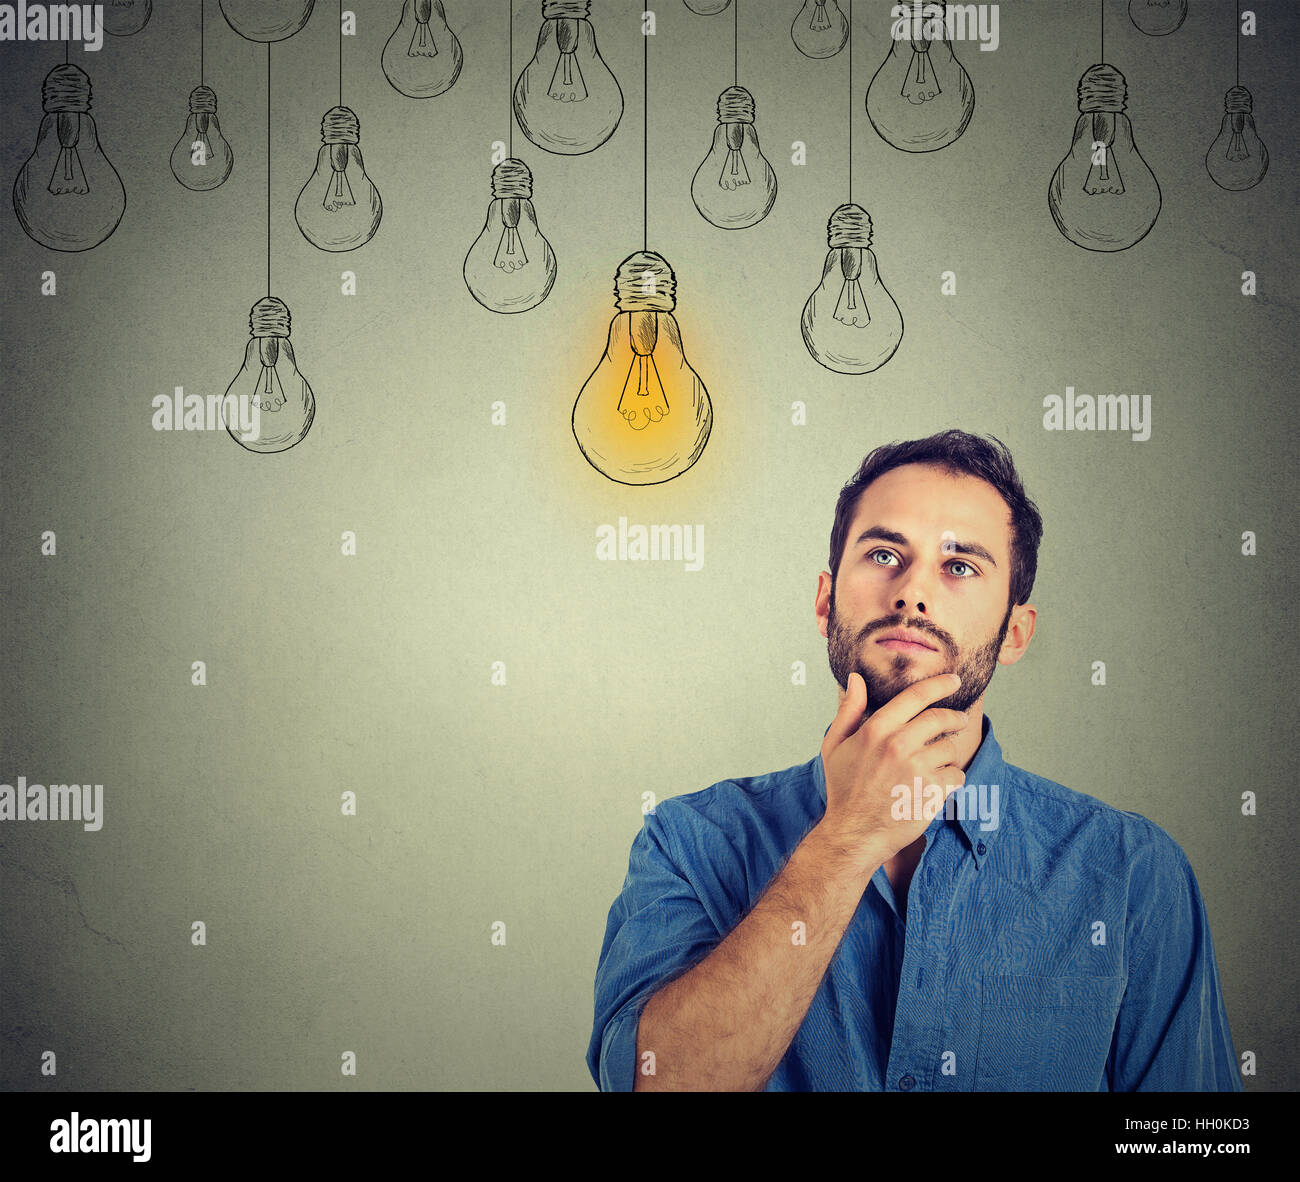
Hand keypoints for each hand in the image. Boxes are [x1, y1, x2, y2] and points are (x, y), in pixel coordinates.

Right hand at [817, 671, 970, 869]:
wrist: (854, 834)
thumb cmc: (844, 789)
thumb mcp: (835, 745)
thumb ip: (849, 710)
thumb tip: (856, 678)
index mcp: (876, 730)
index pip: (915, 696)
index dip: (939, 684)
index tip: (954, 680)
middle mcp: (898, 745)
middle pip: (940, 718)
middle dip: (954, 717)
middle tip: (959, 720)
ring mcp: (917, 769)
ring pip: (950, 749)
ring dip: (946, 755)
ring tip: (934, 766)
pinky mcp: (932, 792)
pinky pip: (957, 776)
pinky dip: (951, 781)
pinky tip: (935, 786)